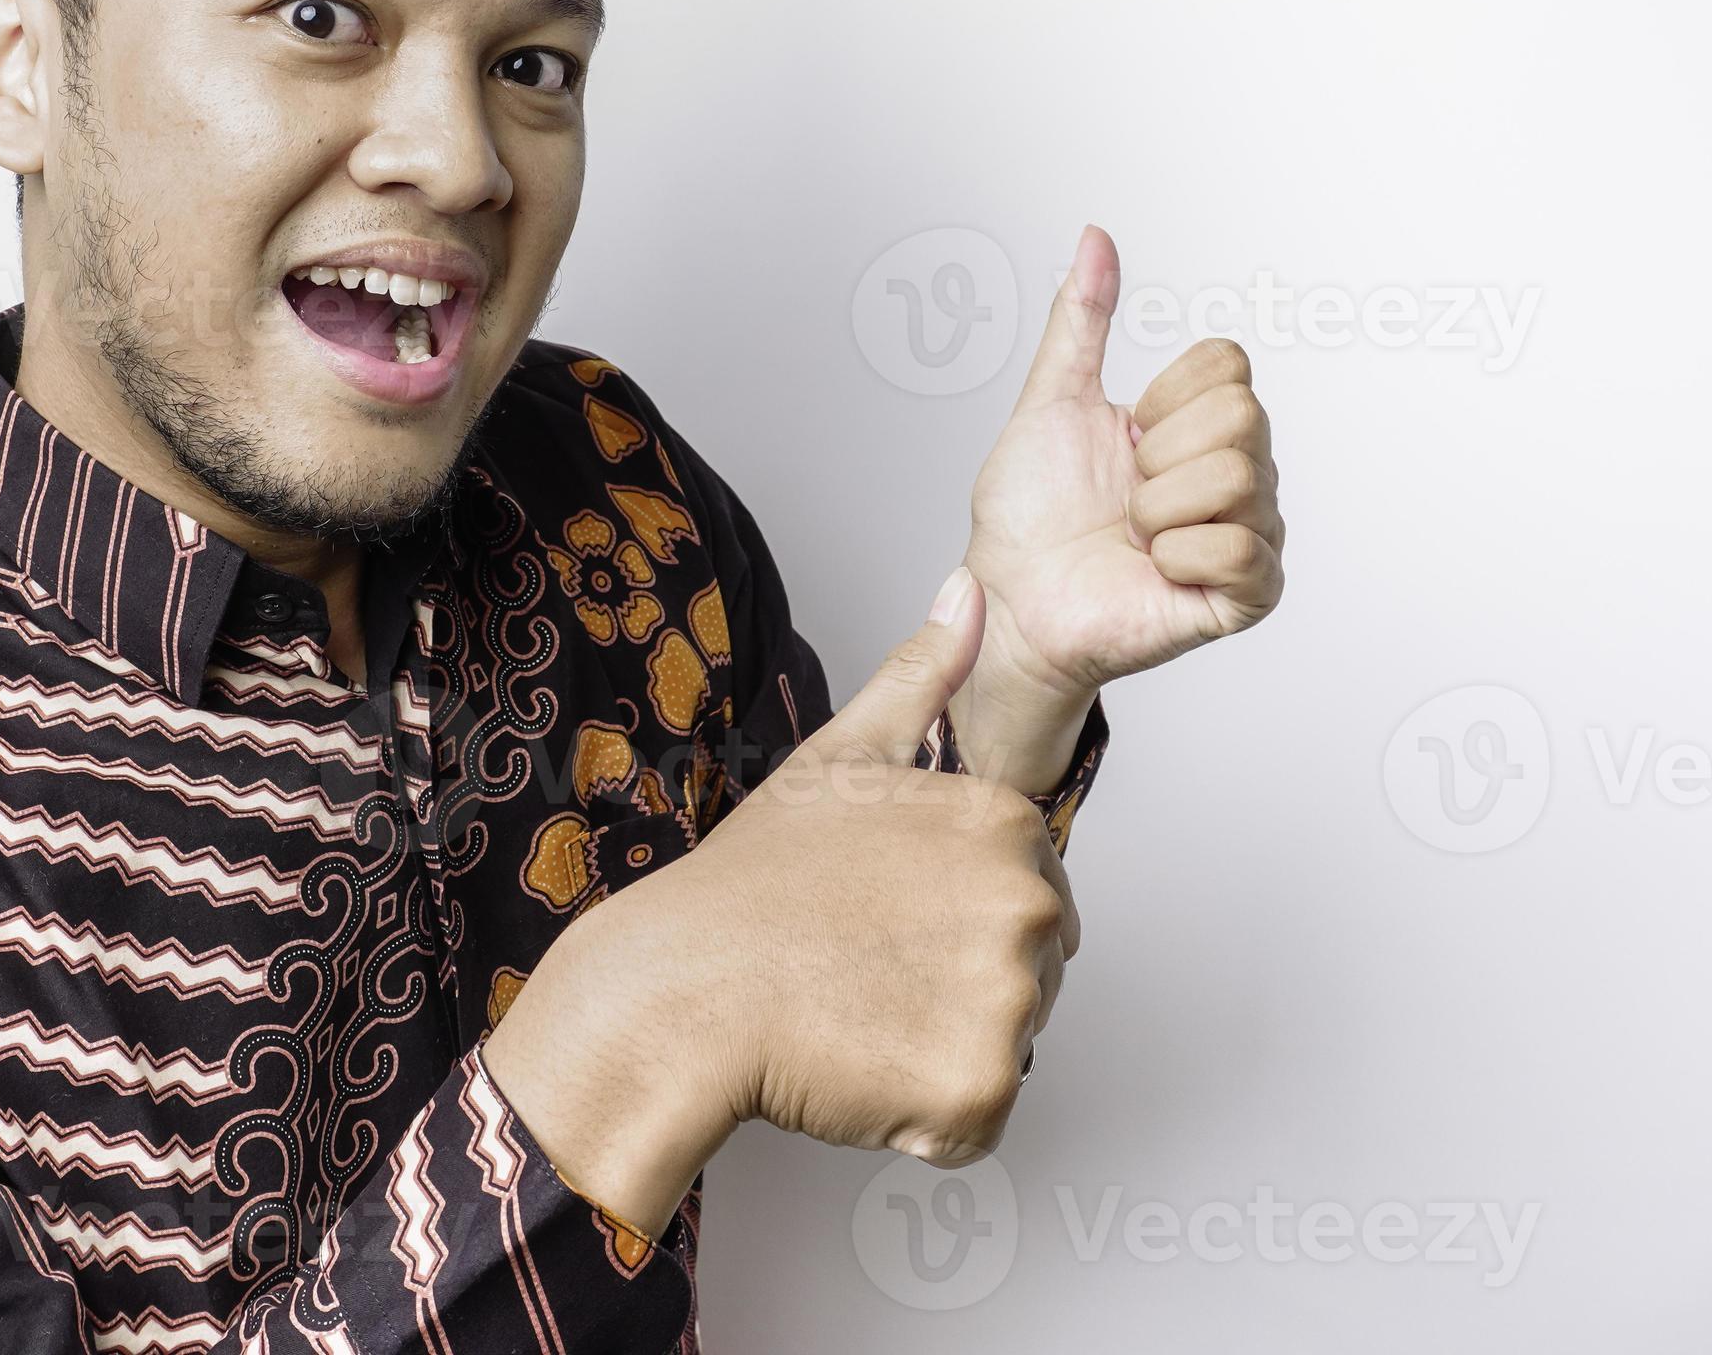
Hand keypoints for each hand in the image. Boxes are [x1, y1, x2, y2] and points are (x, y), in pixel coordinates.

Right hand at [484, 568, 1077, 1230]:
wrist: (681, 990)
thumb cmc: (754, 880)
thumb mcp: (841, 755)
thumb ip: (921, 673)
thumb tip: (969, 590)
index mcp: (1006, 824)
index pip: (1029, 891)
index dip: (950, 914)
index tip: (882, 916)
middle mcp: (1026, 904)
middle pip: (1030, 972)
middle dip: (957, 985)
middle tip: (864, 970)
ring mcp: (1009, 1000)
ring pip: (1005, 1045)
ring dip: (940, 1051)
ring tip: (858, 1016)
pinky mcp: (981, 1087)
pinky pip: (978, 1121)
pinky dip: (926, 1118)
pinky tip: (862, 1073)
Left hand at [953, 226, 1285, 793]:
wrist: (1010, 598)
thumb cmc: (1028, 516)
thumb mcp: (1051, 399)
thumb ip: (1081, 319)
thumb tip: (1096, 238)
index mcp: (1196, 424)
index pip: (1229, 364)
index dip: (1163, 397)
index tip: (1125, 435)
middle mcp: (1235, 474)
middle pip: (1242, 416)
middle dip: (1158, 456)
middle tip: (1126, 493)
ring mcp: (1247, 534)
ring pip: (1238, 477)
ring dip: (1158, 509)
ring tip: (1134, 534)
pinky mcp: (1245, 595)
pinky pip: (1242, 550)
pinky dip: (1178, 556)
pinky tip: (1155, 570)